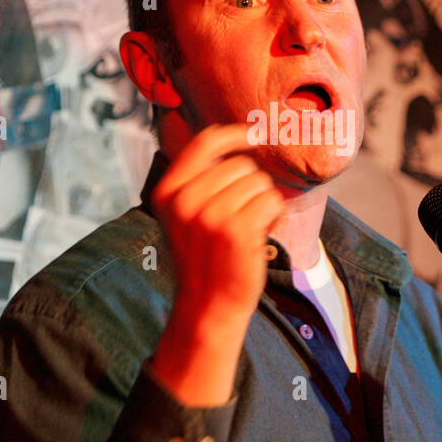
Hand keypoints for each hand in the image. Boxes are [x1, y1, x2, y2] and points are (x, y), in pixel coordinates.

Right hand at [147, 124, 285, 405]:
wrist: (208, 307)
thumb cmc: (204, 259)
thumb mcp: (185, 215)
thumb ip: (198, 180)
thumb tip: (232, 137)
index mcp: (167, 192)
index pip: (205, 143)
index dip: (234, 134)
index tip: (255, 135)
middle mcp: (185, 201)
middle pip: (240, 165)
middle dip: (249, 186)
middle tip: (240, 218)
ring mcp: (210, 215)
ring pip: (259, 182)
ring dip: (262, 203)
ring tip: (247, 230)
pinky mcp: (237, 230)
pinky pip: (271, 200)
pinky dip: (273, 216)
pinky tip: (260, 235)